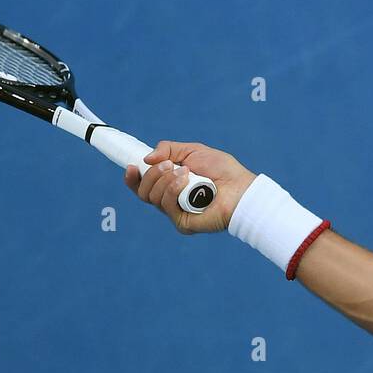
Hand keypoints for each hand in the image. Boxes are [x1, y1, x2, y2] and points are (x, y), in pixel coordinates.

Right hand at [123, 141, 256, 234]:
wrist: (241, 188)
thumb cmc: (223, 171)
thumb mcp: (194, 151)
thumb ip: (169, 149)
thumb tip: (146, 158)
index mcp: (170, 184)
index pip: (143, 185)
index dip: (133, 177)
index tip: (131, 166)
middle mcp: (170, 200)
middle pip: (143, 191)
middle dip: (152, 174)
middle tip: (169, 165)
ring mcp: (175, 212)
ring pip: (151, 197)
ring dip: (165, 180)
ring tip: (185, 172)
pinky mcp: (182, 223)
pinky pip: (166, 205)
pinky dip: (173, 190)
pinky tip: (186, 181)